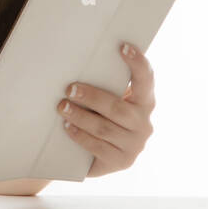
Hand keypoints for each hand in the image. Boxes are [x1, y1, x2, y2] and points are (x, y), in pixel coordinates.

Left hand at [56, 42, 154, 176]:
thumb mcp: (105, 102)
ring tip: (61, 107)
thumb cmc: (98, 117)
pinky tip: (67, 127)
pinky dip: (80, 135)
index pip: (146, 80)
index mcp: (144, 102)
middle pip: (117, 107)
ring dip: (80, 116)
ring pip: (104, 128)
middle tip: (69, 88)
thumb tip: (77, 61)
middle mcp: (144, 123)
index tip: (123, 47)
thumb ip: (104, 85)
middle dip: (91, 97)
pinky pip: (98, 147)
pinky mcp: (121, 162)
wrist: (93, 156)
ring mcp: (135, 145)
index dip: (137, 64)